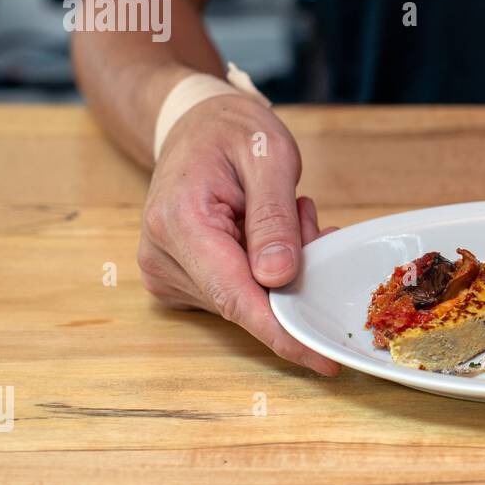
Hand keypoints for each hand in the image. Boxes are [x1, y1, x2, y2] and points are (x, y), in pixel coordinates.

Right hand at [138, 94, 340, 374]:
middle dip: (294, 276)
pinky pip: (240, 292)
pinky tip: (271, 229)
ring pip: (248, 299)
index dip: (281, 333)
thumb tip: (277, 278)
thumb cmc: (231, 132)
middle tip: (305, 217)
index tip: (322, 359)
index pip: (235, 296)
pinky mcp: (181, 282)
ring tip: (286, 211)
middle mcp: (162, 256)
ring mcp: (166, 273)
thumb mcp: (268, 155)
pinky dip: (269, 270)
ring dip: (284, 267)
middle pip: (247, 299)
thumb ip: (273, 217)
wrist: (196, 124)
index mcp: (179, 222)